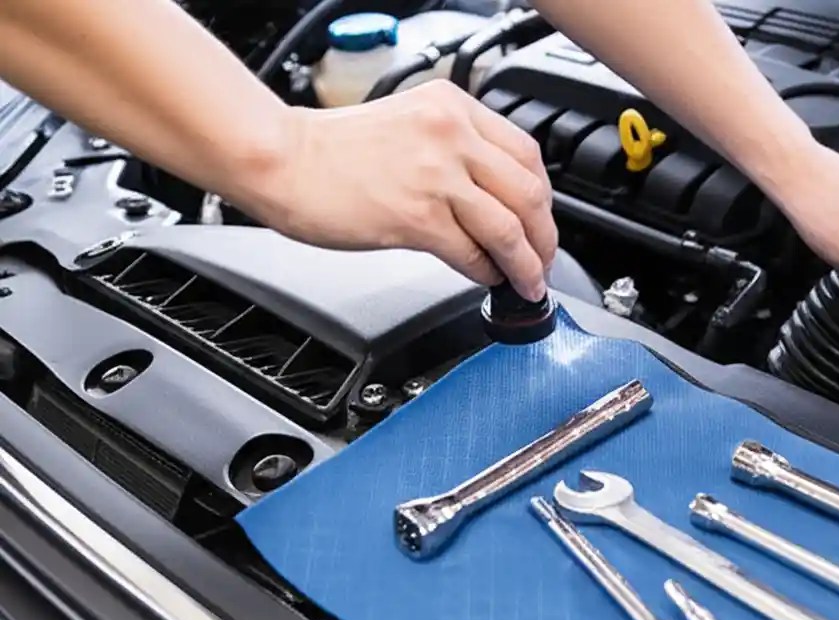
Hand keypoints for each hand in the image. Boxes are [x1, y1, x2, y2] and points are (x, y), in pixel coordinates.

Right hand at [244, 80, 556, 301]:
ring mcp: (436, 176)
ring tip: (526, 281)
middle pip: (529, 192)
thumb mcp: (409, 123)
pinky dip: (486, 272)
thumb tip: (493, 195)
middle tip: (543, 260)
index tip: (541, 221)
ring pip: (508, 228)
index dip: (543, 197)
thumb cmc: (332, 149)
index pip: (526, 153)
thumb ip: (455, 148)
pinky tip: (485, 279)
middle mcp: (451, 134)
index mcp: (452, 107)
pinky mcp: (416, 217)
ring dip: (524, 263)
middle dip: (544, 236)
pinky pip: (472, 252)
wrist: (281, 159)